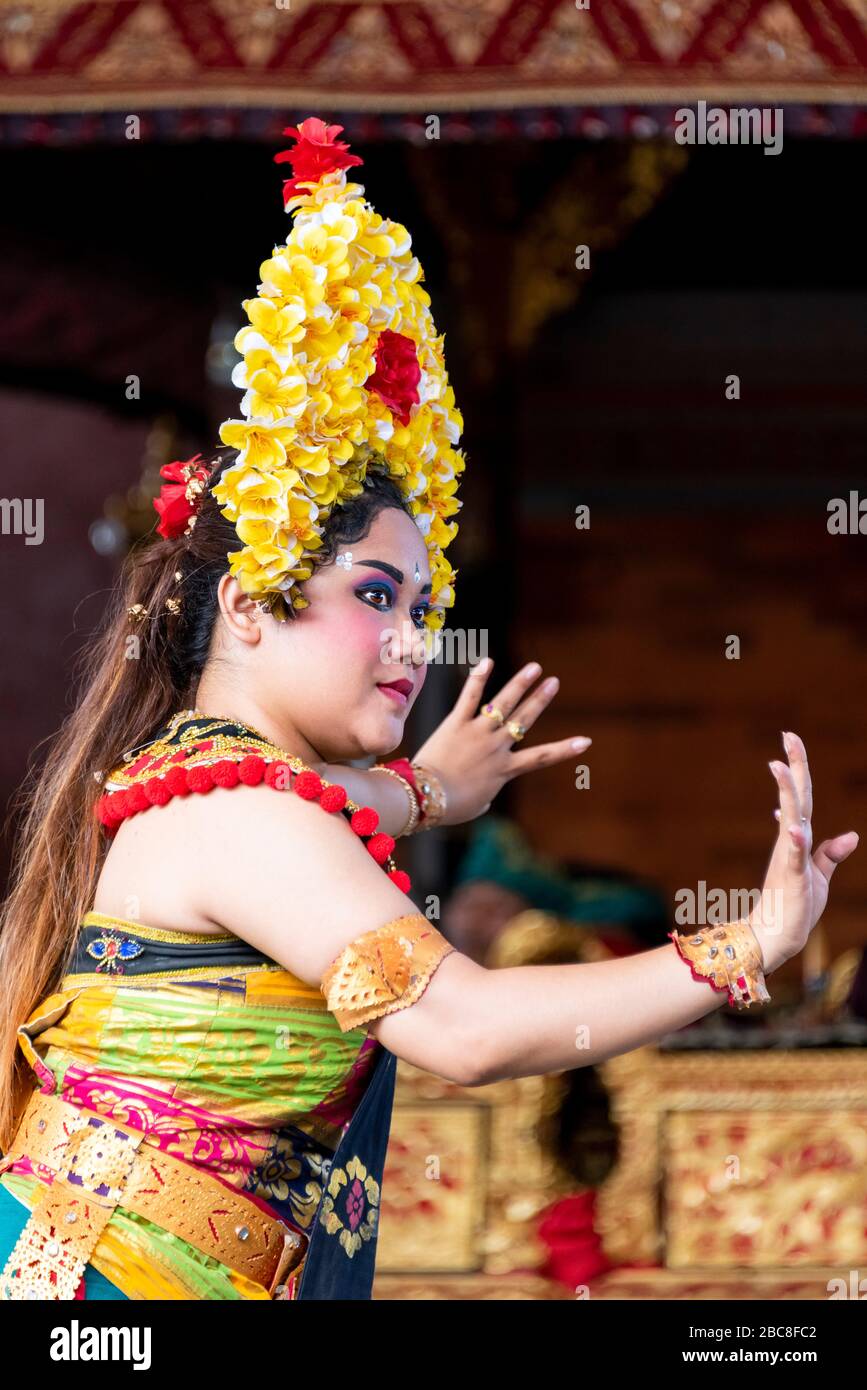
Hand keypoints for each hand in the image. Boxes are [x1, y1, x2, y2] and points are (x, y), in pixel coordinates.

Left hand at [411, 657, 590, 825]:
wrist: (427, 797)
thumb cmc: (450, 807)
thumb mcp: (477, 806)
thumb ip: (486, 795)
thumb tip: (485, 796)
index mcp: (504, 769)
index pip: (541, 757)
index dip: (565, 749)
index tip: (585, 741)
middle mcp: (496, 747)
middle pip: (524, 719)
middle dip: (540, 699)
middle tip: (554, 682)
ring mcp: (477, 733)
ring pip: (503, 703)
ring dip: (521, 683)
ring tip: (535, 667)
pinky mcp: (456, 724)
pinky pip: (469, 698)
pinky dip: (479, 679)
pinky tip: (488, 661)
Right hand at [749, 731, 857, 972]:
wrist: (776, 937)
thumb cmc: (795, 907)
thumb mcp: (819, 876)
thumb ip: (830, 854)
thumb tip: (851, 835)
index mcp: (798, 839)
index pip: (801, 797)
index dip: (798, 769)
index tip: (790, 741)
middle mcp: (791, 842)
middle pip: (796, 797)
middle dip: (793, 766)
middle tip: (788, 735)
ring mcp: (790, 857)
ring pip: (791, 818)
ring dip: (786, 792)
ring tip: (779, 765)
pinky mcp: (793, 878)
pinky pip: (794, 856)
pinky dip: (794, 840)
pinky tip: (793, 827)